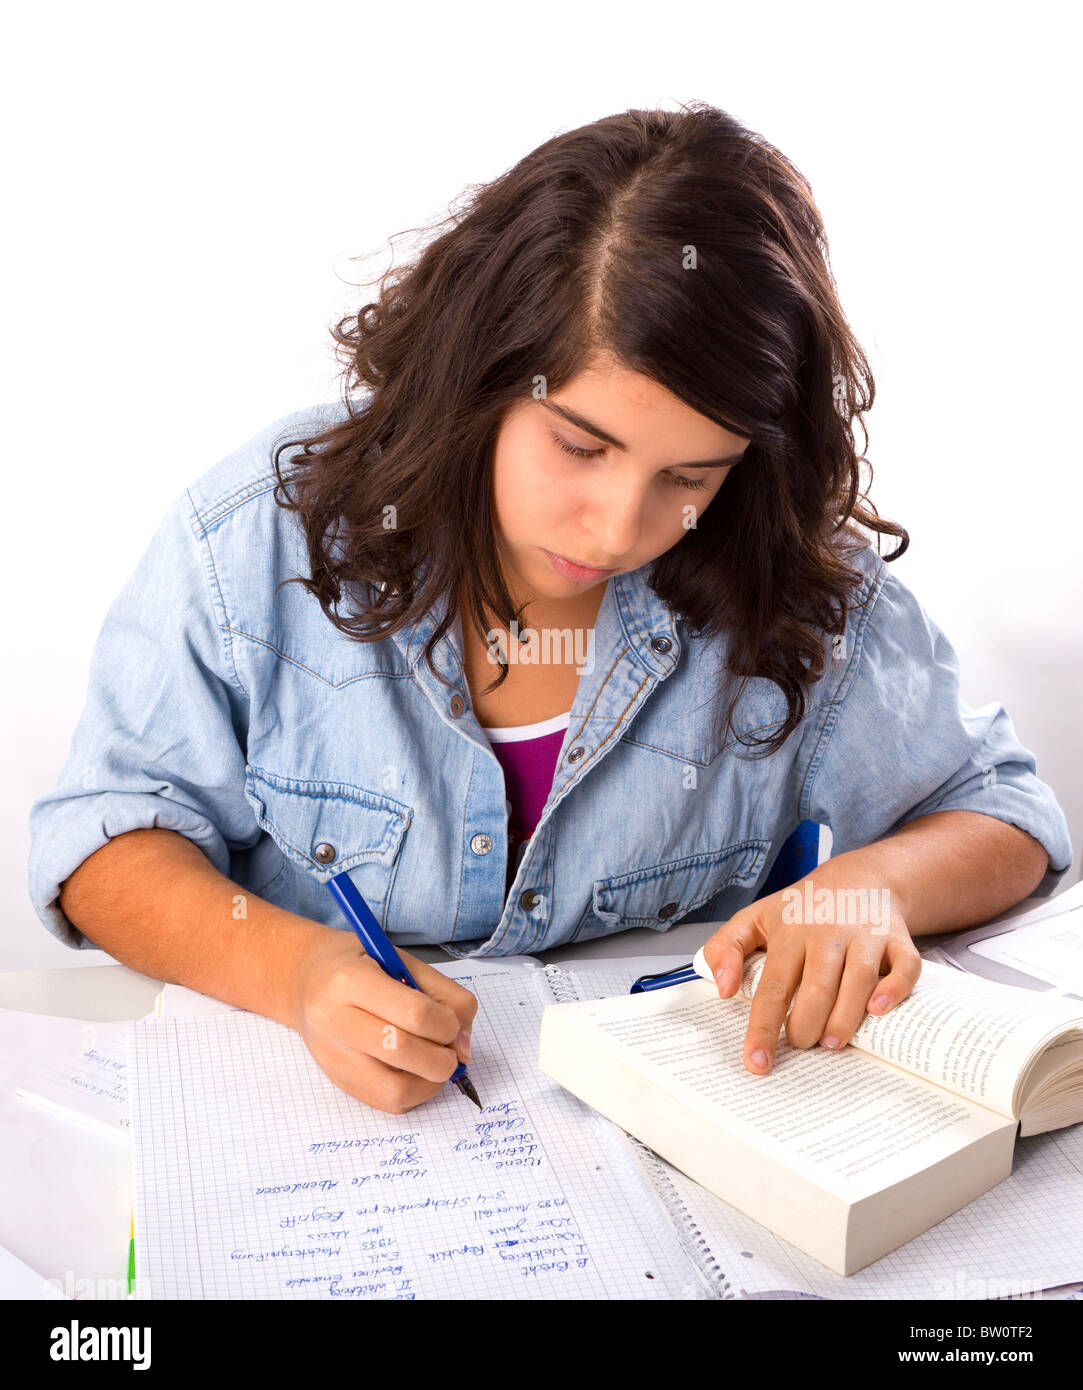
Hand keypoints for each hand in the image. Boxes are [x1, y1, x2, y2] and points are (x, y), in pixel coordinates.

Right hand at [291, 931, 478, 1113]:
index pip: (414, 1013)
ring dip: (431, 1083)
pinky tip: (417, 1072)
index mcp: (351, 980)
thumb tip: (465, 1046)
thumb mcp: (402, 960)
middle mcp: (334, 1020)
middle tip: (451, 1050)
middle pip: (403, 1053)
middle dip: (442, 1058)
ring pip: (395, 1090)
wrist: (306, 981)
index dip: (447, 1024)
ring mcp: (332, 1056)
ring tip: (436, 1063)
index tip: (452, 1024)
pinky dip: (414, 1093)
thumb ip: (443, 995)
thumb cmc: (361, 965)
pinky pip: (386, 1102)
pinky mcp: (338, 1080)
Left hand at [702, 866, 921, 1074]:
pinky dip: (896, 989)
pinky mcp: (897, 938)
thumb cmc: (802, 909)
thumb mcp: (754, 918)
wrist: (858, 876)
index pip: (773, 986)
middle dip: (807, 1026)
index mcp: (790, 932)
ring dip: (845, 1017)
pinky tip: (879, 1010)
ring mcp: (865, 934)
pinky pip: (905, 966)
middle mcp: (828, 932)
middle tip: (802, 1044)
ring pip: (860, 979)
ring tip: (831, 1042)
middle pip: (818, 987)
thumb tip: (724, 989)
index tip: (757, 1063)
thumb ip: (725, 948)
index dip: (763, 1028)